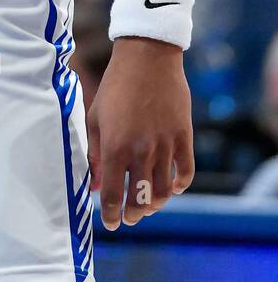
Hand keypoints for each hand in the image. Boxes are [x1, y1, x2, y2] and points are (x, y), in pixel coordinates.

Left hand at [87, 37, 194, 229]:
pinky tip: (173, 187)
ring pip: (165, 190)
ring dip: (156, 205)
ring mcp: (165, 144)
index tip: (111, 224)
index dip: (111, 214)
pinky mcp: (184, 136)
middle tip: (129, 217)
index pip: (114, 193)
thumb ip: (95, 154)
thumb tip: (94, 185)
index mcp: (116, 146)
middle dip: (133, 213)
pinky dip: (181, 185)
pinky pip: (186, 171)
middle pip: (141, 198)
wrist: (146, 57)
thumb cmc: (115, 86)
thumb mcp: (96, 117)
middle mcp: (141, 150)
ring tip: (148, 206)